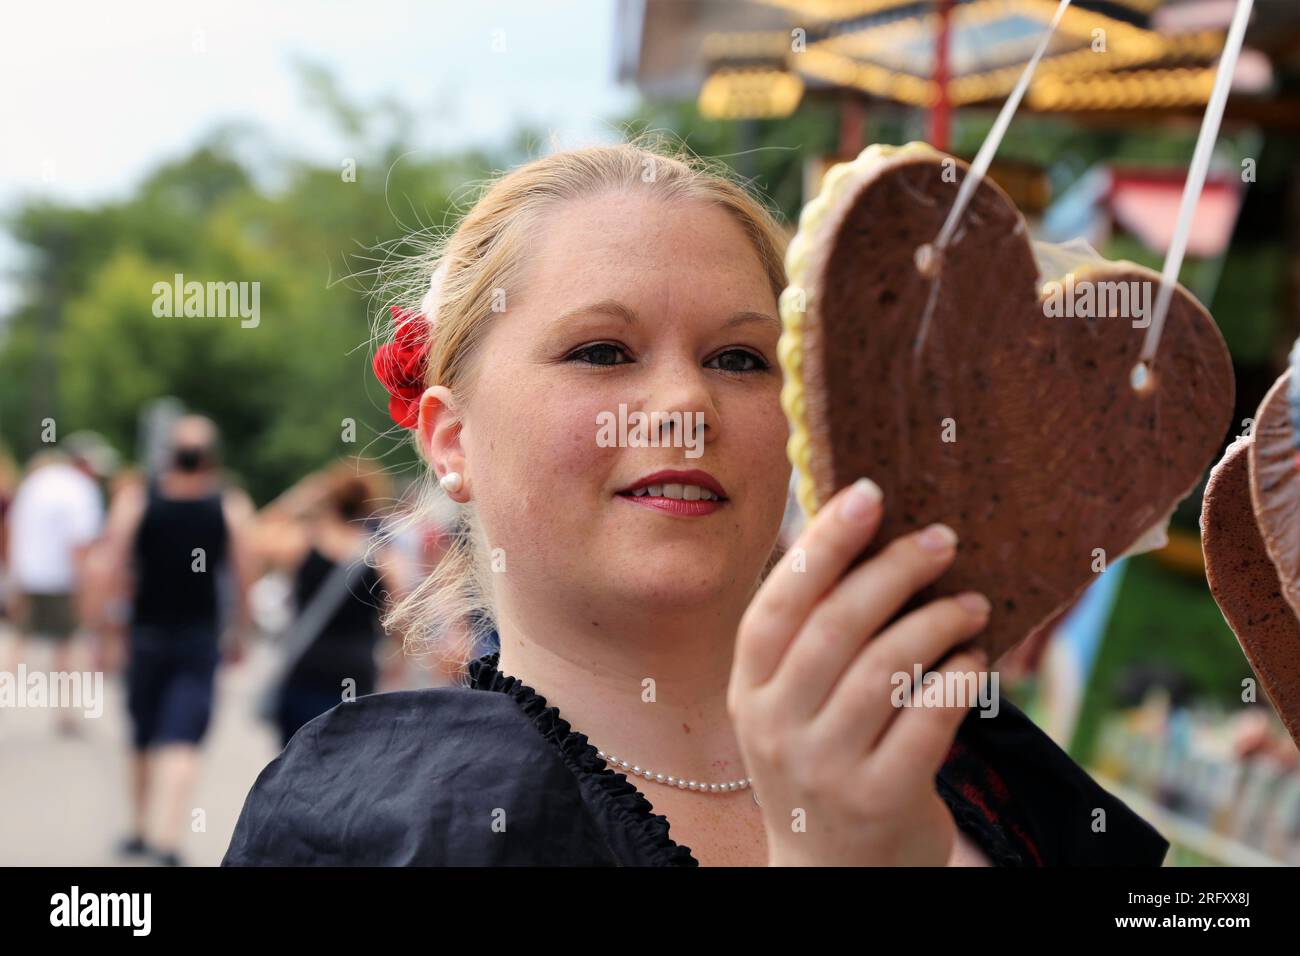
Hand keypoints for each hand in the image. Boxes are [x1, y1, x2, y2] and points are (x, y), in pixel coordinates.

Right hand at [728, 477, 990, 865]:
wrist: (833, 872)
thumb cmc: (821, 761)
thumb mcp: (790, 704)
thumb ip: (811, 637)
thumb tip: (861, 534)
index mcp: (749, 688)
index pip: (780, 601)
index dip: (824, 542)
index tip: (870, 494)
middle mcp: (776, 726)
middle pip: (837, 624)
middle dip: (896, 569)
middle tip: (943, 539)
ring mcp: (825, 766)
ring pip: (886, 668)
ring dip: (938, 622)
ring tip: (971, 605)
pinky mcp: (880, 798)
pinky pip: (929, 719)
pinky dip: (958, 679)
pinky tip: (973, 663)